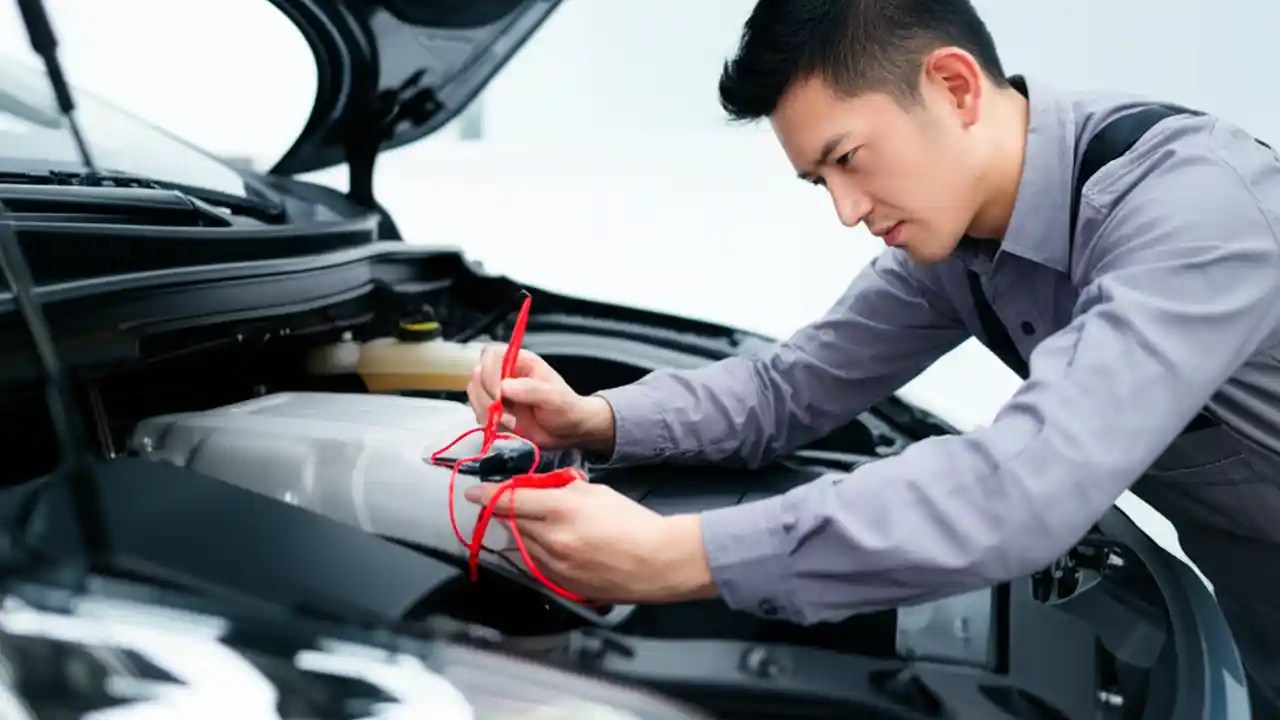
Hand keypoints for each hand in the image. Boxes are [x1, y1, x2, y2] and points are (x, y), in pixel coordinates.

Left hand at [464, 477, 717, 603]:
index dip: (487, 494)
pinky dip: (534, 552)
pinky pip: (534, 564)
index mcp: (561, 511)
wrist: (657, 562)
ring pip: (519, 544)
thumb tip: (538, 487)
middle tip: (509, 503)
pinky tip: (550, 545)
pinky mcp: (560, 584)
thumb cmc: (632, 522)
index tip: (473, 492)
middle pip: (510, 523)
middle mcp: (551, 540)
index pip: (510, 500)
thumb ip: (562, 488)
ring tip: (540, 524)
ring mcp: (554, 566)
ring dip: (520, 532)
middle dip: (506, 511)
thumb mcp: (596, 492)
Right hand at [467, 346, 613, 452]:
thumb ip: (531, 390)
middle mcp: (505, 374)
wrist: (568, 431)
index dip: (490, 372)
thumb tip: (505, 387)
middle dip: (486, 394)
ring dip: (485, 409)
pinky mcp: (494, 410)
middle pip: (478, 374)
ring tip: (507, 419)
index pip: (492, 355)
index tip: (498, 394)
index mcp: (520, 362)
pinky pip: (478, 412)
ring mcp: (497, 392)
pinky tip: (506, 425)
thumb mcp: (554, 398)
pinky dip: (487, 421)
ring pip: (474, 393)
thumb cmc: (566, 408)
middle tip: (501, 411)